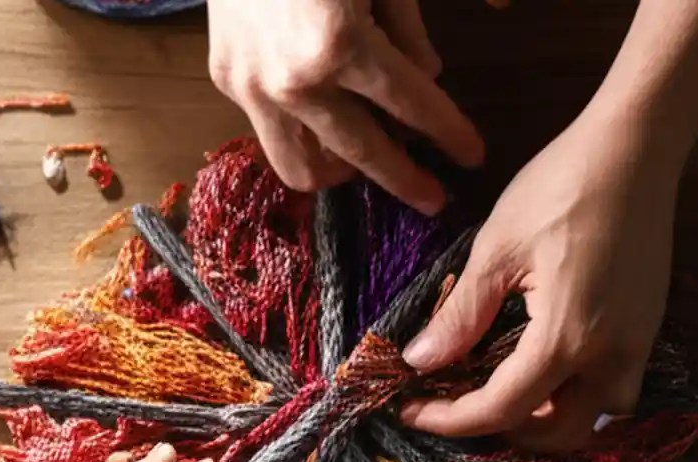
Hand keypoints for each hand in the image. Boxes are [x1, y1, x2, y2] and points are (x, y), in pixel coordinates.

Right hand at [207, 0, 483, 212]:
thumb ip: (411, 26)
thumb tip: (429, 78)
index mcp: (339, 45)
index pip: (412, 104)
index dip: (449, 133)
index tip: (472, 157)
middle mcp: (292, 81)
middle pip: (362, 154)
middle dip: (405, 180)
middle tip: (434, 199)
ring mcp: (251, 87)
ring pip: (302, 166)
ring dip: (343, 172)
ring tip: (370, 164)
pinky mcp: (225, 79)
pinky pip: (270, 133)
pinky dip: (304, 137)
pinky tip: (326, 120)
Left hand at [400, 102, 677, 448]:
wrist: (635, 148)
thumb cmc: (561, 187)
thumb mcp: (497, 249)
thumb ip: (461, 314)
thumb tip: (420, 361)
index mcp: (567, 338)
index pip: (502, 409)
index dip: (449, 419)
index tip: (409, 410)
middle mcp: (612, 356)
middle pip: (557, 434)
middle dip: (504, 430)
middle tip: (455, 404)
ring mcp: (639, 345)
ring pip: (594, 417)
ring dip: (546, 418)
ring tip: (498, 388)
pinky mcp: (648, 329)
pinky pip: (612, 387)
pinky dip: (573, 393)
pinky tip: (538, 363)